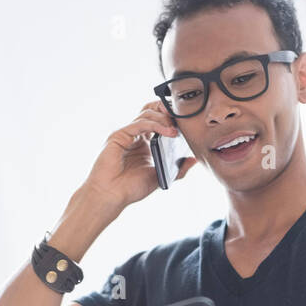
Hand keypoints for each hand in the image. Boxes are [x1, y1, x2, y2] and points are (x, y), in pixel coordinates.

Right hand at [80, 100, 196, 216]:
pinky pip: (140, 123)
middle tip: (181, 118)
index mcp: (145, 141)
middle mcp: (136, 134)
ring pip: (147, 113)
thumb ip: (178, 169)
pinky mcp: (119, 135)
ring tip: (176, 130)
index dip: (172, 117)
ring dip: (164, 118)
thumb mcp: (161, 177)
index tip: (187, 123)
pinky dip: (156, 124)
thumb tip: (194, 160)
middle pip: (151, 110)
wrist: (111, 195)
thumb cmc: (131, 188)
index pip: (158, 119)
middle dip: (167, 109)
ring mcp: (127, 133)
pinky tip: (168, 132)